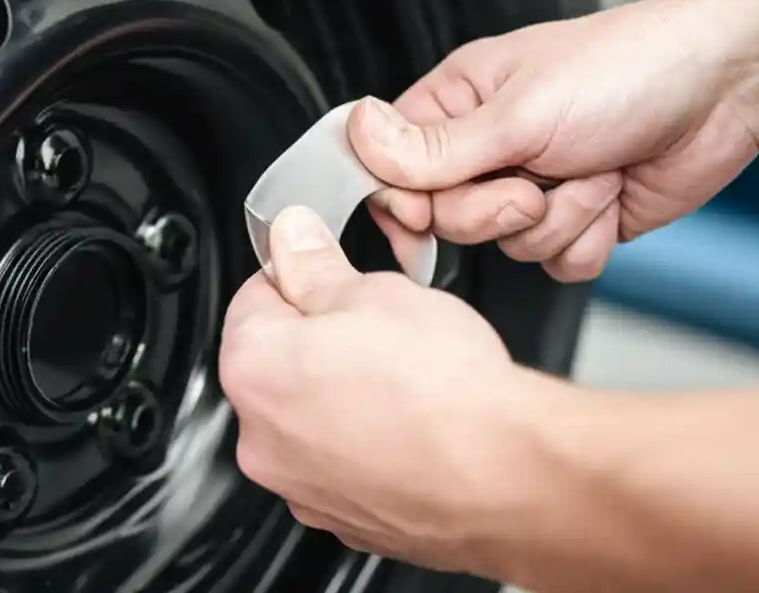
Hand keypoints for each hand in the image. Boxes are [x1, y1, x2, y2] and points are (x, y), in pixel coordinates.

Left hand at [218, 205, 562, 571]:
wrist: (505, 477)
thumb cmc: (444, 389)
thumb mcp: (376, 293)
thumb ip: (316, 265)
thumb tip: (292, 237)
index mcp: (253, 366)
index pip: (253, 298)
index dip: (301, 280)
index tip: (332, 278)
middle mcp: (260, 438)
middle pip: (277, 366)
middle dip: (318, 343)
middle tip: (378, 330)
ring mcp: (299, 488)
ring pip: (308, 421)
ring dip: (339, 398)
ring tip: (401, 382)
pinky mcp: (341, 521)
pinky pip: (340, 467)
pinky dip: (364, 447)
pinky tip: (409, 428)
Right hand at [348, 0, 758, 281]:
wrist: (726, 91)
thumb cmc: (629, 70)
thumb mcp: (518, 112)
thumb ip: (434, 147)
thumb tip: (356, 136)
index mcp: (459, 104)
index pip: (390, 168)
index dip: (404, 200)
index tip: (428, 208)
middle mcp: (489, 149)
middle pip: (446, 219)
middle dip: (496, 210)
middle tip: (533, 179)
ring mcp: (532, 189)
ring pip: (503, 247)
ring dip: (555, 219)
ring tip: (590, 171)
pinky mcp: (575, 222)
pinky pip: (554, 264)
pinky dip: (586, 238)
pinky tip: (611, 195)